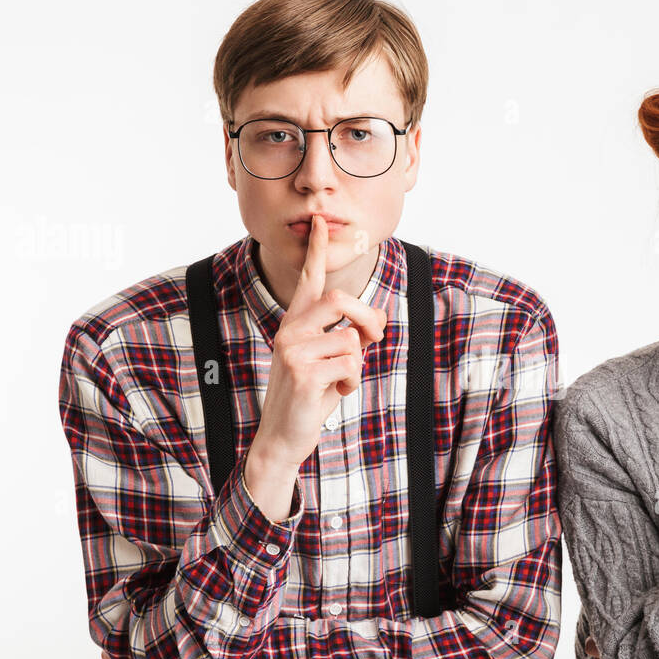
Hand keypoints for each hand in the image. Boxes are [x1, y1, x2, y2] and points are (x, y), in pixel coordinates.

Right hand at [249, 214, 387, 471]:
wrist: (283, 436)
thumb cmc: (311, 397)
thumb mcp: (332, 361)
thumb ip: (349, 337)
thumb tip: (375, 323)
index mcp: (296, 322)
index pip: (309, 279)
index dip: (318, 250)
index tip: (322, 222)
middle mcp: (290, 329)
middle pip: (341, 299)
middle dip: (368, 319)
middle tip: (375, 339)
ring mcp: (292, 349)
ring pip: (352, 340)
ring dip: (357, 365)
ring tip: (338, 380)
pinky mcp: (302, 372)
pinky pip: (350, 364)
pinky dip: (352, 382)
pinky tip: (333, 392)